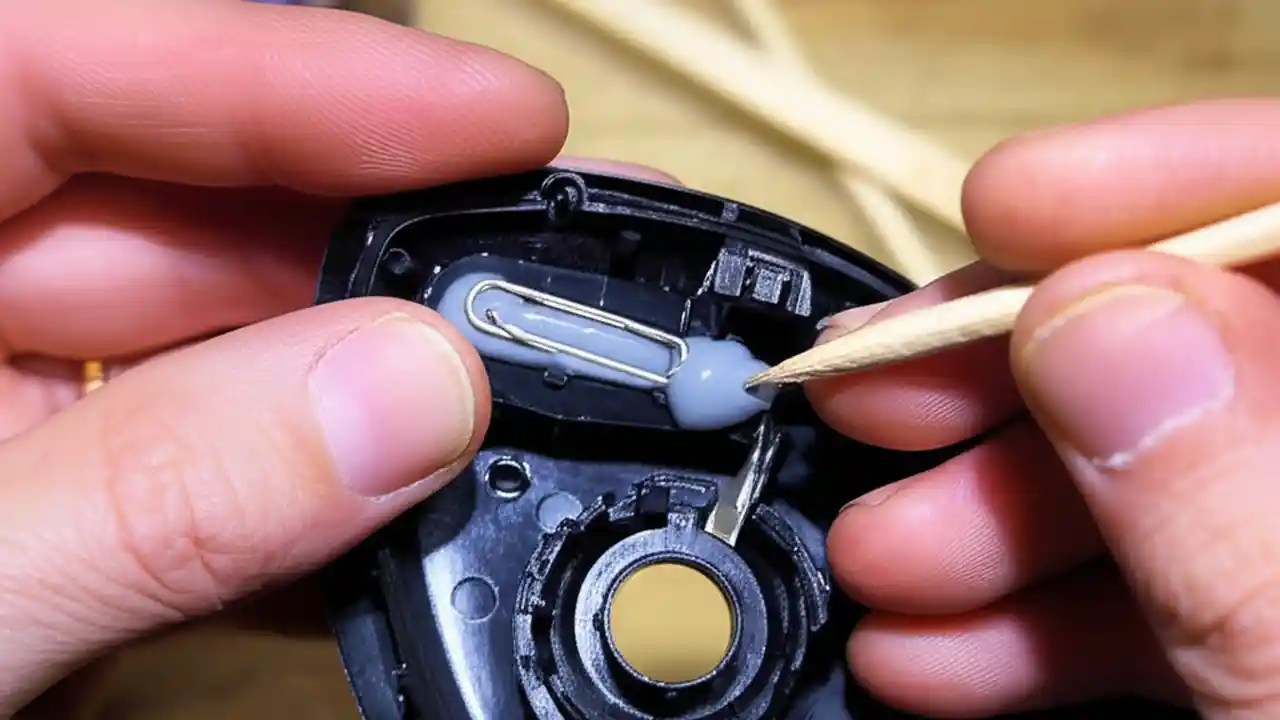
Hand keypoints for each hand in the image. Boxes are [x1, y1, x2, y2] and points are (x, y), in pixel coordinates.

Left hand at [0, 0, 573, 713]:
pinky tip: (381, 515)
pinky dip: (290, 489)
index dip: (305, 74)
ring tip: (482, 408)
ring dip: (351, 385)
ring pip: (197, 336)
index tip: (493, 118)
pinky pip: (179, 448)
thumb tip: (404, 398)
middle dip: (368, 248)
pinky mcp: (16, 487)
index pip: (70, 64)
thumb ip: (147, 497)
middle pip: (171, 200)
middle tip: (523, 282)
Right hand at [811, 99, 1279, 717]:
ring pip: (1147, 468)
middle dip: (1007, 362)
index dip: (1161, 180)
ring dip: (982, 506)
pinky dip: (1023, 612)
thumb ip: (1226, 507)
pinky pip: (1145, 589)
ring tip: (878, 557)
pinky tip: (933, 646)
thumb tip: (1090, 314)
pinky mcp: (1265, 650)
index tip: (1006, 204)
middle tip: (873, 385)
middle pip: (1199, 335)